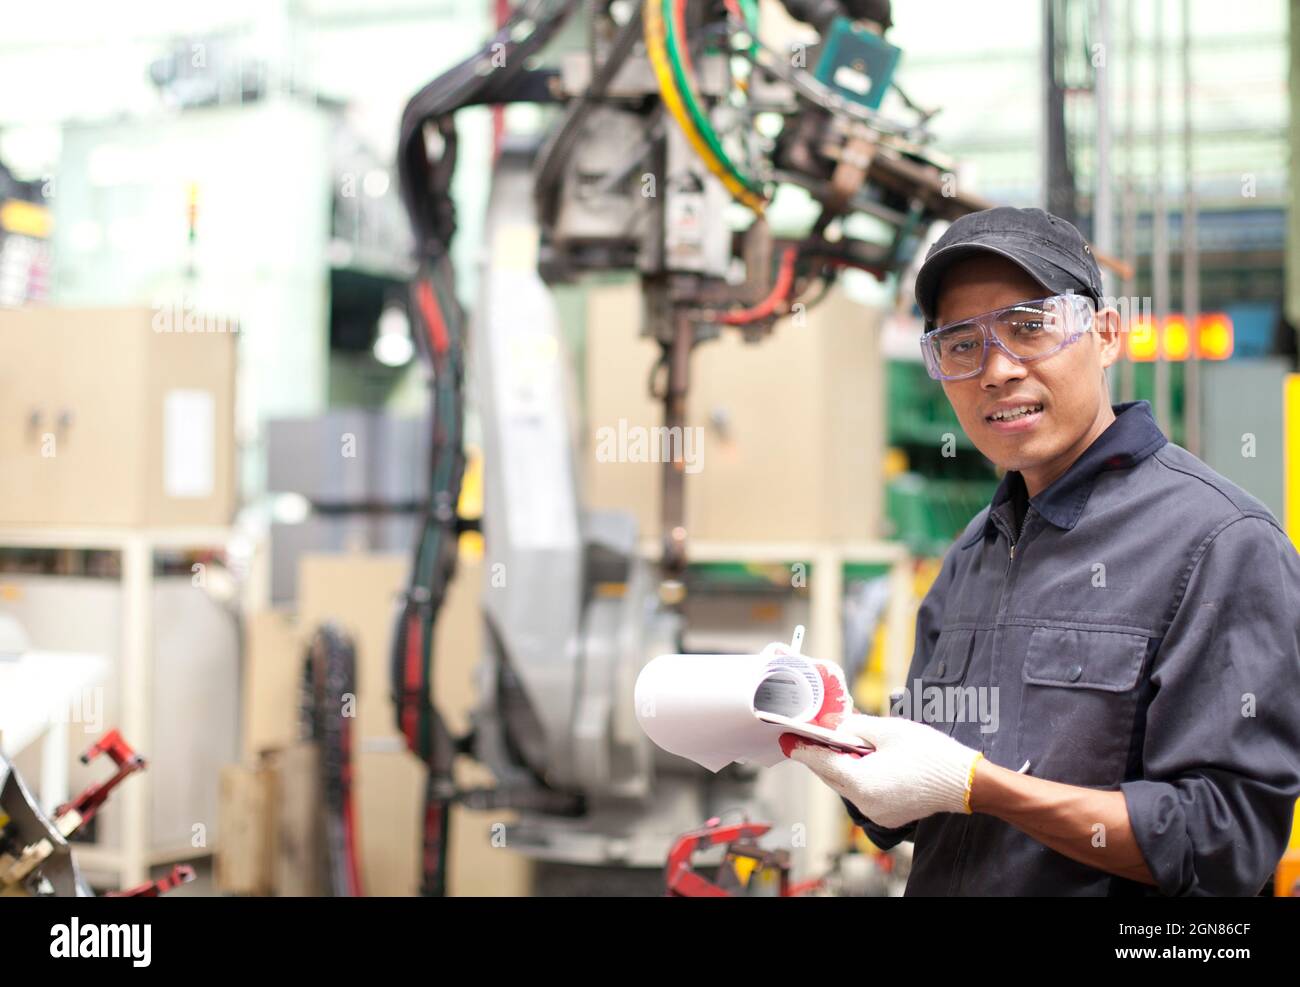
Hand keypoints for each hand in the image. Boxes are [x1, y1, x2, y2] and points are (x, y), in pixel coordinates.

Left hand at [784, 713, 983, 828]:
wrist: (965, 782)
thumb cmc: (931, 755)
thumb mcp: (889, 730)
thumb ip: (855, 727)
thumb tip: (834, 725)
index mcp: (862, 783)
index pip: (822, 763)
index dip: (803, 748)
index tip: (787, 739)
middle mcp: (865, 803)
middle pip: (832, 775)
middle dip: (822, 754)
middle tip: (809, 735)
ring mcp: (876, 813)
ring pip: (846, 784)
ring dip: (841, 764)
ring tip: (841, 742)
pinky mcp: (886, 815)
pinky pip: (862, 792)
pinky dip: (858, 776)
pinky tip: (863, 759)